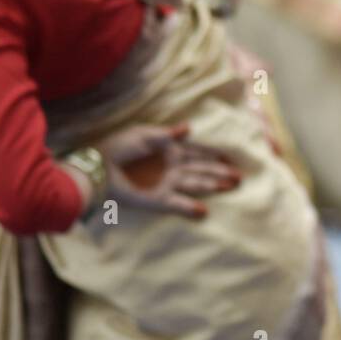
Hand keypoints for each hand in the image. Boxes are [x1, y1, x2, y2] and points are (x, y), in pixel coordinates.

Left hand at [97, 122, 240, 217]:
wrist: (100, 168)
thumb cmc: (120, 147)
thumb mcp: (143, 135)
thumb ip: (167, 134)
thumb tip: (189, 128)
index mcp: (170, 150)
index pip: (197, 151)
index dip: (214, 153)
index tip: (230, 155)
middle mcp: (172, 168)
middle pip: (202, 169)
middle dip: (220, 171)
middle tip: (240, 176)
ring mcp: (167, 184)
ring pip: (196, 184)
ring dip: (213, 185)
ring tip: (230, 187)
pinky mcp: (157, 199)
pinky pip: (177, 204)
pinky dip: (190, 208)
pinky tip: (204, 211)